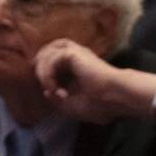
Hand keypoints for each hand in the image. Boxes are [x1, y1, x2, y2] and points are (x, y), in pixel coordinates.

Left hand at [35, 39, 155, 122]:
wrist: (115, 98)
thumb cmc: (100, 104)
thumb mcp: (73, 105)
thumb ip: (57, 98)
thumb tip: (45, 92)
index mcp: (78, 66)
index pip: (53, 58)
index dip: (45, 70)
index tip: (49, 90)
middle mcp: (76, 55)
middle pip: (48, 50)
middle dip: (40, 66)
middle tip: (44, 83)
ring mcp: (74, 52)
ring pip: (46, 53)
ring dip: (43, 73)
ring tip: (52, 89)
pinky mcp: (72, 53)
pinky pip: (50, 58)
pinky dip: (47, 74)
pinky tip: (54, 87)